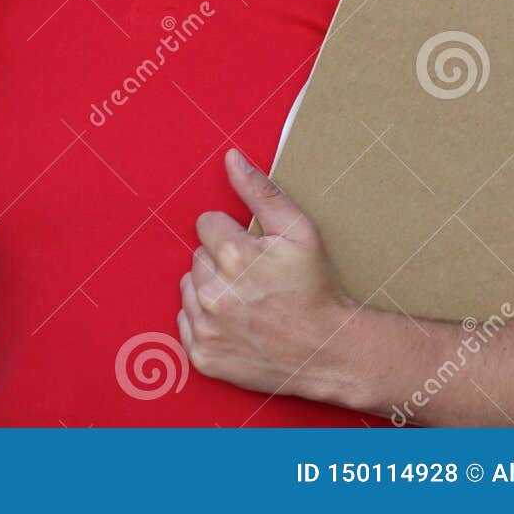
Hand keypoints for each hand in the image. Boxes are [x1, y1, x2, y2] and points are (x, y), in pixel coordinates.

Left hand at [178, 148, 358, 402]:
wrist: (327, 351)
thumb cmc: (314, 287)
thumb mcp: (299, 231)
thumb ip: (261, 191)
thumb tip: (230, 158)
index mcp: (233, 255)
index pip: (207, 224)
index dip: (233, 235)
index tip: (255, 252)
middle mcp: (212, 292)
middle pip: (197, 256)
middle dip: (222, 261)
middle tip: (255, 279)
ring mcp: (205, 327)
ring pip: (189, 287)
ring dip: (210, 289)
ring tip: (246, 301)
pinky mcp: (202, 355)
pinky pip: (185, 321)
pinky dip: (205, 321)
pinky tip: (235, 323)